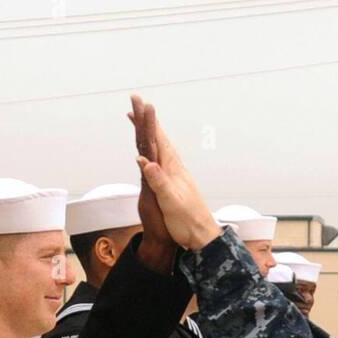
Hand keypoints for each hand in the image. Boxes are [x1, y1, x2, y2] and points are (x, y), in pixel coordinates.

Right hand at [129, 94, 220, 251]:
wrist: (201, 235)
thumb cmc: (188, 221)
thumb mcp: (171, 201)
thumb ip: (158, 180)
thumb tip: (144, 160)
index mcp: (172, 169)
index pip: (158, 140)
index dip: (148, 122)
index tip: (139, 105)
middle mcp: (174, 168)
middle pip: (158, 138)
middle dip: (146, 120)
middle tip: (136, 102)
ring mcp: (174, 175)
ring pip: (158, 148)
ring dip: (148, 133)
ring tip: (140, 121)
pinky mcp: (173, 184)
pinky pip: (159, 161)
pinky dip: (152, 150)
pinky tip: (151, 152)